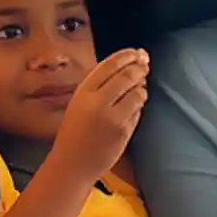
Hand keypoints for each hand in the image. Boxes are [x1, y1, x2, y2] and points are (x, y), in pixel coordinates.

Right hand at [51, 48, 148, 178]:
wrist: (72, 164)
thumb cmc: (73, 133)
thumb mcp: (79, 103)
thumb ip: (97, 87)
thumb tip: (125, 68)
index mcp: (83, 93)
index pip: (109, 65)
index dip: (125, 56)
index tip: (135, 52)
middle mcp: (98, 103)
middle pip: (126, 76)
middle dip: (139, 68)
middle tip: (144, 65)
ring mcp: (113, 118)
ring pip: (137, 93)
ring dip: (141, 88)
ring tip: (139, 87)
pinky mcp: (123, 131)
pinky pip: (137, 111)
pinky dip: (138, 106)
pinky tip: (134, 105)